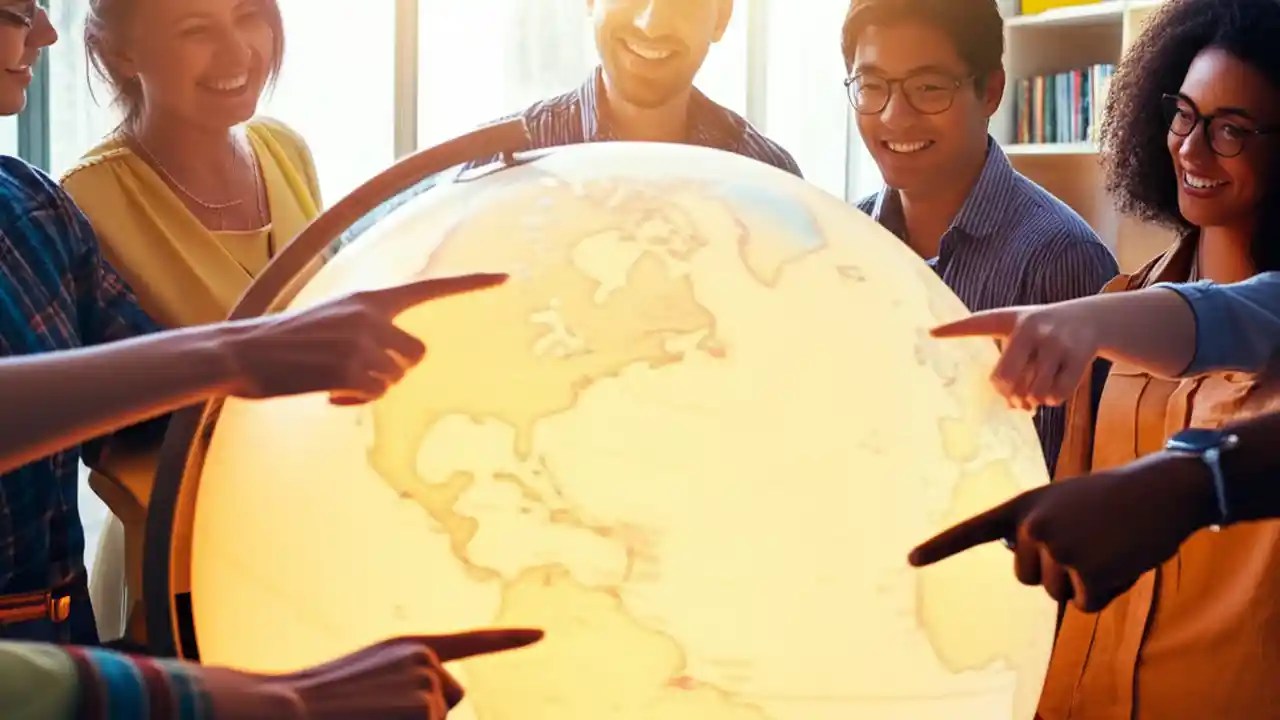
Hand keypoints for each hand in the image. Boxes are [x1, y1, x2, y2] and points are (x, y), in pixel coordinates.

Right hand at [206, 628, 543, 719]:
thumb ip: (407, 682)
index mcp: (409, 647)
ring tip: (367, 719)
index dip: (508, 639)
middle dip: (427, 711)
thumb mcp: (368, 679)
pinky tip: (376, 718)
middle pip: (449, 697)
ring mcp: (429, 686)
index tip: (541, 634)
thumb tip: (440, 697)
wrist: (289, 708)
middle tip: (376, 713)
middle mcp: (426, 661)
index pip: (470, 642)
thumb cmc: (317, 702)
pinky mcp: (426, 711)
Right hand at [222, 273, 505, 405]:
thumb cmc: (287, 341)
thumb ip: (369, 328)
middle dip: (393, 370)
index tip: (506, 278)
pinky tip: (325, 391)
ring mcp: (362, 344)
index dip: (470, 285)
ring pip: (394, 379)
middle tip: (356, 372)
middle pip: (416, 355)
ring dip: (367, 386)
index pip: (430, 289)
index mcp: (369, 299)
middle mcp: (372, 317)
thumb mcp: (333, 319)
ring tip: (330, 377)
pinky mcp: (348, 370)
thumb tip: (399, 359)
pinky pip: (370, 395)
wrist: (243, 351)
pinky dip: (351, 399)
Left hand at [907, 452, 1216, 611]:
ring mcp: (1056, 549)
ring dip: (1084, 579)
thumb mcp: (1064, 504)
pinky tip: (1120, 561)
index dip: (941, 548)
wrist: (1160, 489)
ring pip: (1056, 592)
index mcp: (1023, 507)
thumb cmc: (1115, 498)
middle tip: (1088, 539)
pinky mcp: (1085, 571)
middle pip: (1027, 577)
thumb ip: (1036, 530)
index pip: (973, 531)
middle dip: (1057, 570)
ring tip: (1107, 544)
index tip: (910, 560)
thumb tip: (1024, 566)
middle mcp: (1031, 527)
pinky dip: (1106, 591)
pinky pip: (1085, 603)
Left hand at [932, 303, 1101, 410]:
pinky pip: (1057, 394)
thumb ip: (1004, 358)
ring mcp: (1056, 342)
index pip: (978, 323)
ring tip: (1033, 396)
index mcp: (1009, 319)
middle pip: (1005, 378)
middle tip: (1014, 400)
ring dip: (1032, 400)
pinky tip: (1052, 392)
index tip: (929, 333)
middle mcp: (1031, 327)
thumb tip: (1006, 402)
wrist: (1090, 319)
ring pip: (1034, 391)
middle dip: (1008, 394)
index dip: (954, 329)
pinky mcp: (1079, 356)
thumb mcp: (1017, 329)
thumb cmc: (1042, 332)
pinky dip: (1052, 400)